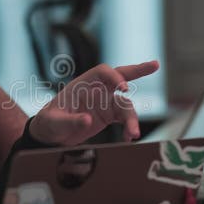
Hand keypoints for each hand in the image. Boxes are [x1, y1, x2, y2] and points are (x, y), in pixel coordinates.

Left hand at [29, 61, 158, 145]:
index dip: (115, 77)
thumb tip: (87, 119)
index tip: (124, 89)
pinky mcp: (108, 116)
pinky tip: (130, 138)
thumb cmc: (48, 123)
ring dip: (132, 119)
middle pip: (120, 76)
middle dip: (138, 70)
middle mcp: (96, 91)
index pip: (102, 72)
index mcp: (82, 84)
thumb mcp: (54, 122)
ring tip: (133, 135)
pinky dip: (129, 128)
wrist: (49, 135)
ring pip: (126, 105)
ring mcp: (104, 103)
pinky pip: (124, 119)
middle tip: (155, 65)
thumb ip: (70, 121)